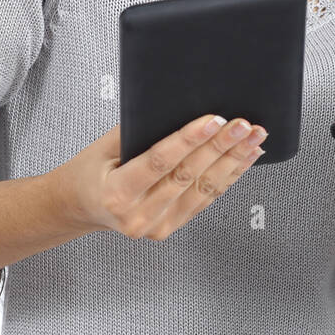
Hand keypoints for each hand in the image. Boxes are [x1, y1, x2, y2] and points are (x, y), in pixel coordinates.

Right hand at [56, 114, 266, 238]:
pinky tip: (246, 158)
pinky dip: (230, 176)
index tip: (214, 120)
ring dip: (233, 161)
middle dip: (220, 147)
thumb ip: (139, 129)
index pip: (160, 162)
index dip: (189, 140)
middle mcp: (137, 216)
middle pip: (188, 176)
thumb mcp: (104, 145)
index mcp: (116, 194)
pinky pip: (206, 199)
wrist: (80, 206)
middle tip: (243, 125)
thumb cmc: (93, 169)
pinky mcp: (171, 228)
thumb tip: (180, 105)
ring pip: (204, 189)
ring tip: (253, 138)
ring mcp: (157, 227)